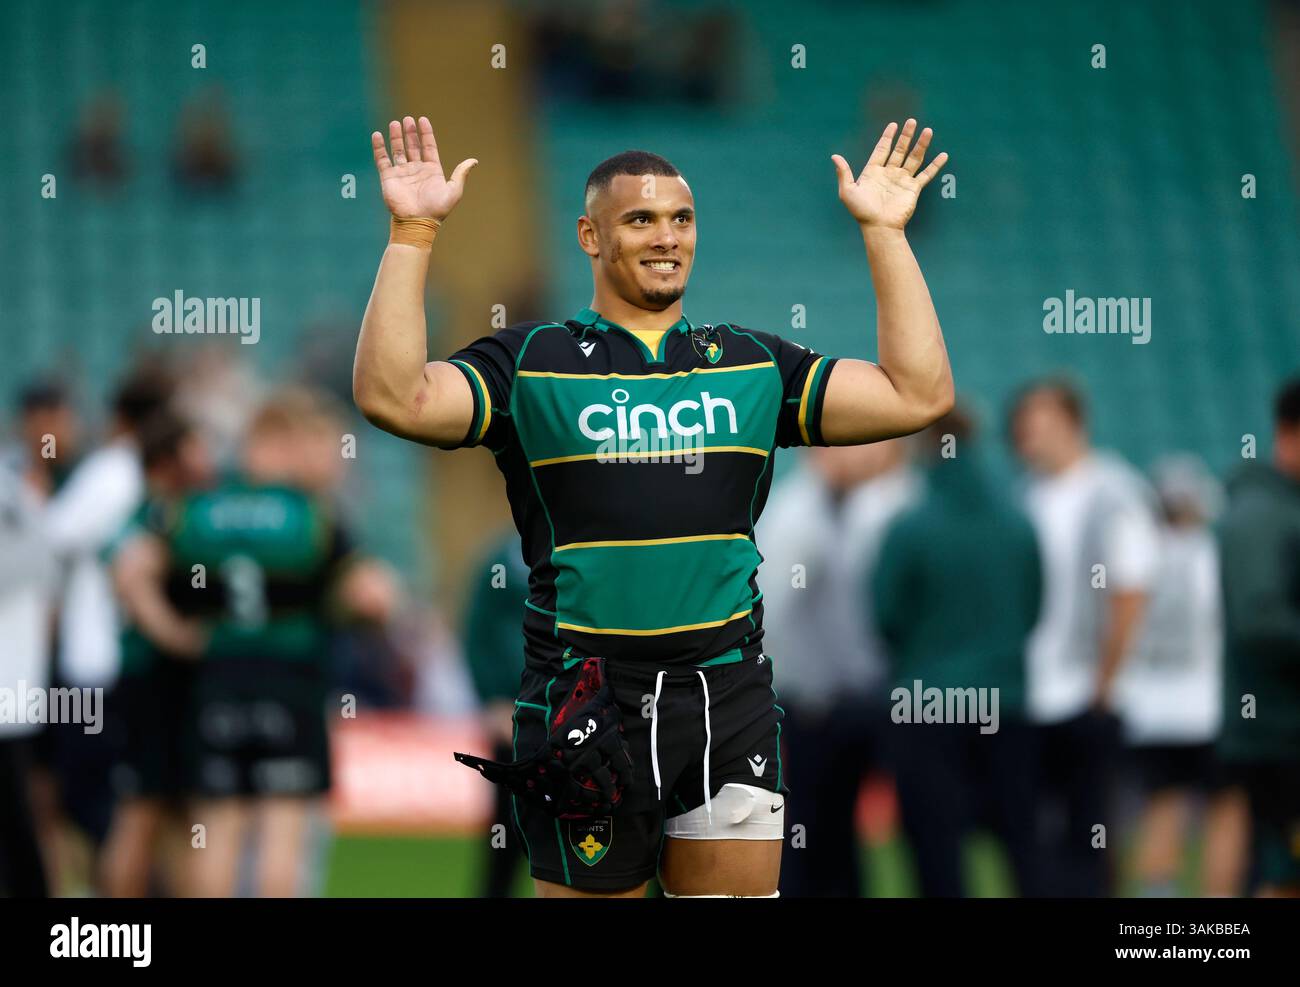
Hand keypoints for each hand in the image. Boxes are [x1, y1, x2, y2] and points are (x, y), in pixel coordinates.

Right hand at [370, 115, 477, 220]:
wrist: (417, 222)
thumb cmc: (437, 208)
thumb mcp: (454, 190)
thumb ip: (461, 174)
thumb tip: (474, 161)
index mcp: (432, 171)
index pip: (428, 147)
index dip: (426, 134)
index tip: (423, 119)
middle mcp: (416, 170)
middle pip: (413, 146)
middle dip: (410, 133)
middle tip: (408, 119)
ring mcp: (402, 173)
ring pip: (398, 150)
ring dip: (396, 137)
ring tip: (395, 123)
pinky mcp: (389, 177)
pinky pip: (382, 159)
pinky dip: (379, 147)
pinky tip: (378, 135)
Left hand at [833, 119, 947, 229]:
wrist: (879, 227)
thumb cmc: (862, 212)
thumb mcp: (848, 191)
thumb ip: (844, 173)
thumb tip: (834, 156)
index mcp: (874, 172)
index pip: (882, 149)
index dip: (887, 137)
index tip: (893, 125)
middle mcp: (889, 174)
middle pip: (899, 150)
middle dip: (906, 136)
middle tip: (912, 122)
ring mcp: (902, 180)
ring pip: (914, 158)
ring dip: (921, 144)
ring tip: (928, 131)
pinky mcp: (913, 189)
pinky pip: (926, 174)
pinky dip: (935, 165)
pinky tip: (943, 155)